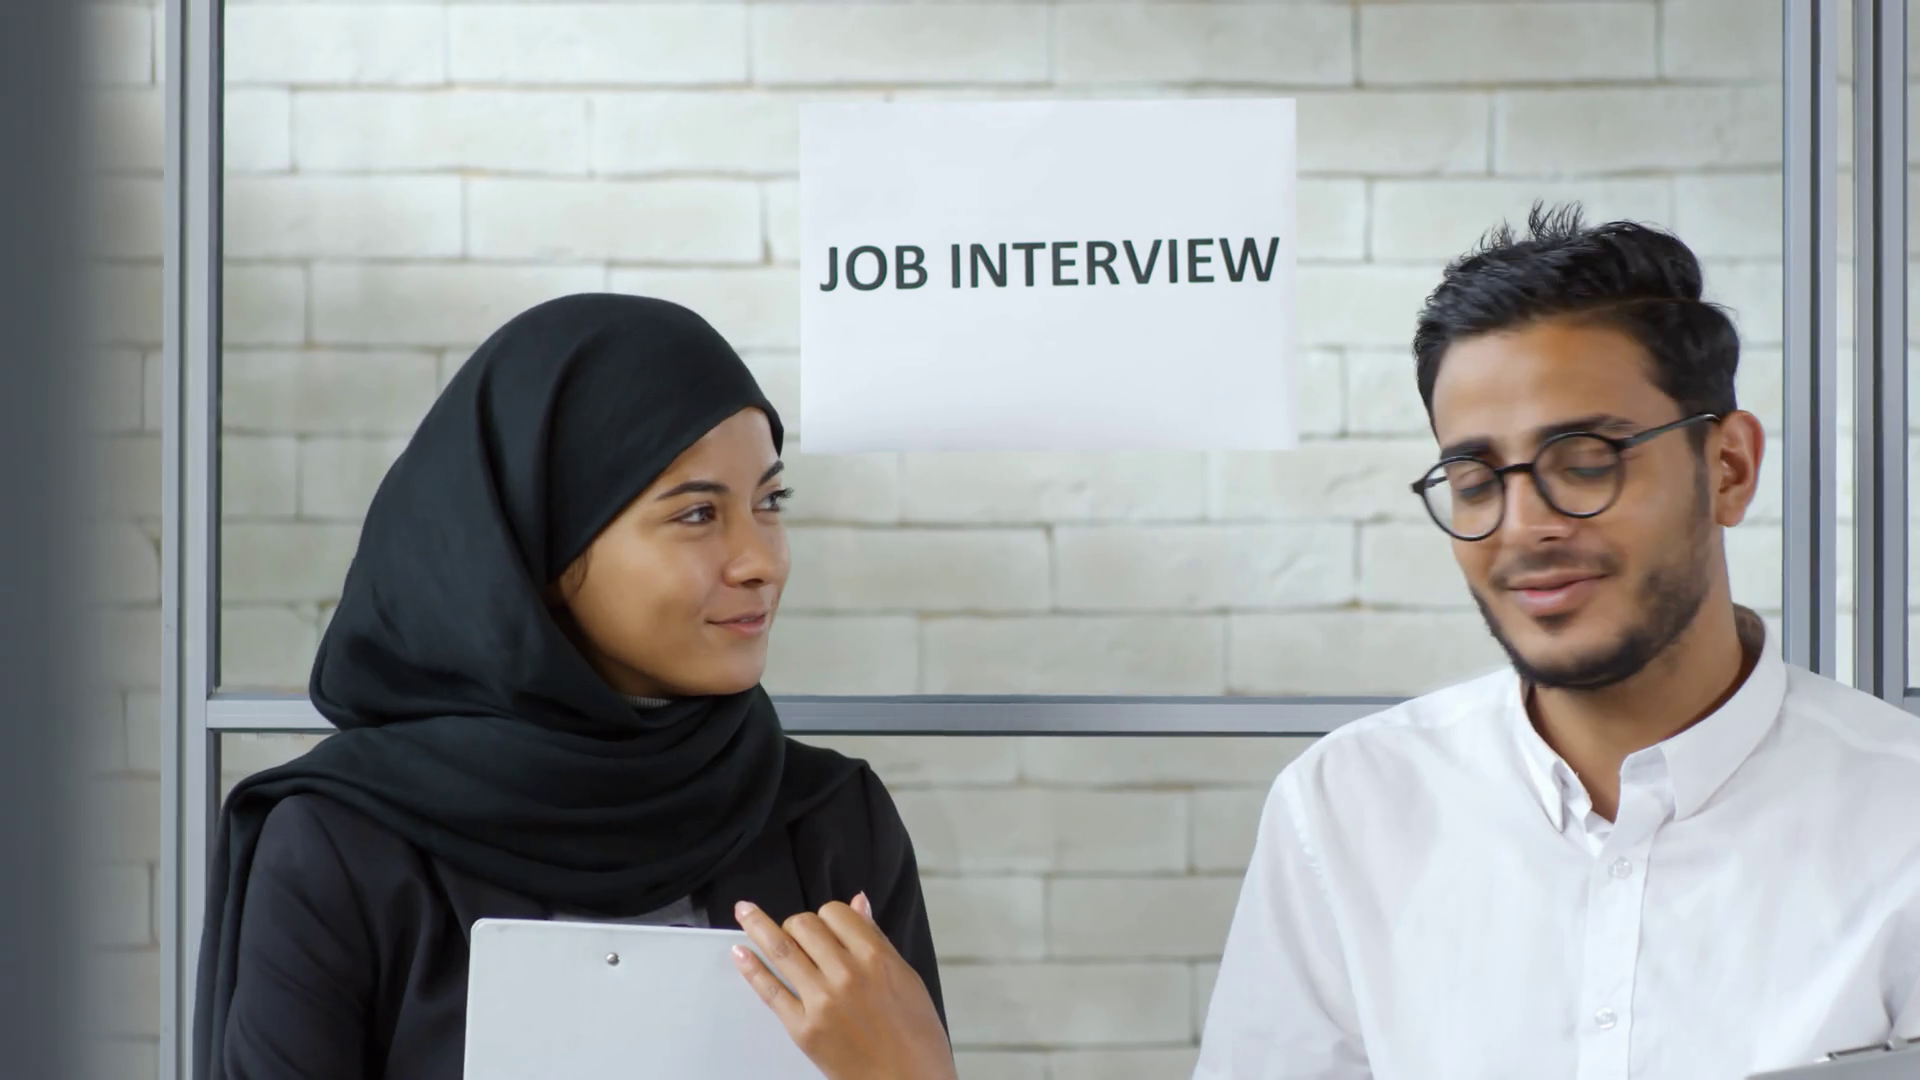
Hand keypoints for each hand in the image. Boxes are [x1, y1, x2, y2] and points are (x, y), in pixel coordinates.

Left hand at [732, 894, 955, 1079]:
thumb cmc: (916, 1038)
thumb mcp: (907, 979)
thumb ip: (877, 939)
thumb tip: (858, 904)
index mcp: (876, 958)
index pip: (836, 913)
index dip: (828, 916)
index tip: (826, 925)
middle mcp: (846, 974)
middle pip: (805, 925)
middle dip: (798, 924)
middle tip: (797, 935)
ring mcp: (822, 1002)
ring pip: (782, 949)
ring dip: (757, 926)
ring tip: (744, 912)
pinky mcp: (803, 1029)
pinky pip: (770, 991)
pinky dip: (752, 969)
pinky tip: (741, 954)